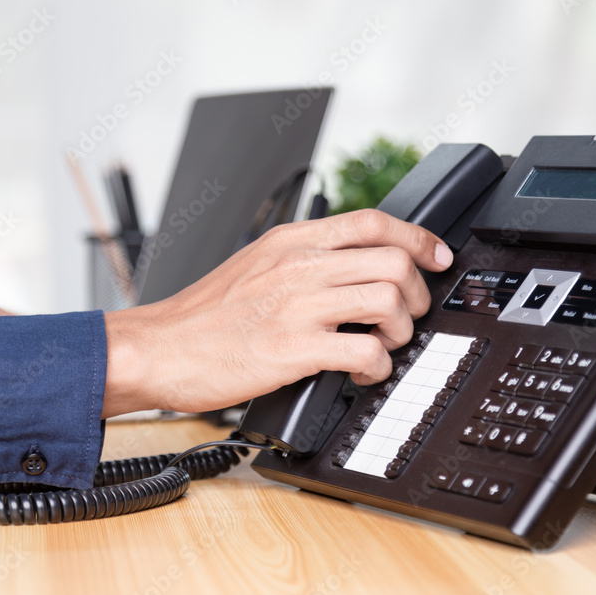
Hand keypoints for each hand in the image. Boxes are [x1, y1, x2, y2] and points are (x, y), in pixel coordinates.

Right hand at [102, 210, 453, 417]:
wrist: (159, 348)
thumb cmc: (204, 315)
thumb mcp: (256, 263)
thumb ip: (303, 257)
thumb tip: (353, 263)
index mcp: (292, 241)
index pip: (373, 221)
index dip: (417, 238)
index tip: (436, 257)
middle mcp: (300, 266)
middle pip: (394, 261)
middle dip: (417, 292)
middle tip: (408, 315)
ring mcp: (299, 306)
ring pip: (389, 301)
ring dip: (401, 330)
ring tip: (384, 344)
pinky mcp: (294, 349)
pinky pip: (367, 351)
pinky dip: (379, 366)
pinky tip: (363, 373)